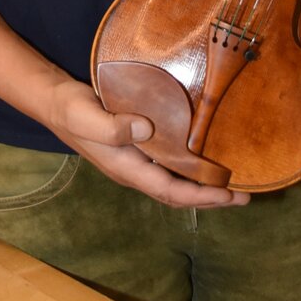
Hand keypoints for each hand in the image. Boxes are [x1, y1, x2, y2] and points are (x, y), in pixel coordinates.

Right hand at [43, 77, 248, 209]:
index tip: (230, 194)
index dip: (202, 196)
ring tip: (232, 184)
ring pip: (177, 182)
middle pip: (179, 194)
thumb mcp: (88, 117)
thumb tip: (148, 129)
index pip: (172, 191)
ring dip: (204, 186)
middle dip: (211, 198)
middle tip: (245, 196)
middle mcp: (137, 170)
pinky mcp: (138, 146)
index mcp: (128, 169)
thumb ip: (114, 126)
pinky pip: (171, 165)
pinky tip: (204, 159)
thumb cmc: (72, 110)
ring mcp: (138, 160)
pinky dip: (192, 168)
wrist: (55, 101)